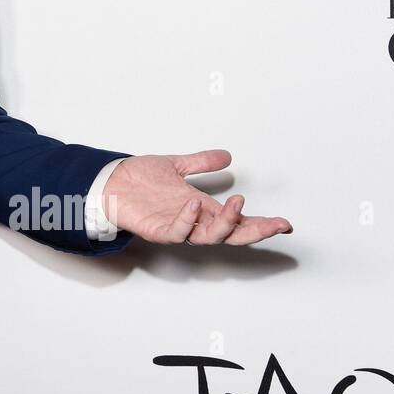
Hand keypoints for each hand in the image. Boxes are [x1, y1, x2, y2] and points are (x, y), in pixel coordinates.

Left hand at [102, 150, 292, 245]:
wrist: (108, 182)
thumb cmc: (139, 179)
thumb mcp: (175, 167)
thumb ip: (200, 164)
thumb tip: (227, 156)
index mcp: (202, 208)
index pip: (238, 221)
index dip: (261, 224)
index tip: (285, 224)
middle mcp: (193, 220)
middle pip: (231, 234)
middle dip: (255, 231)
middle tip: (275, 224)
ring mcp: (177, 226)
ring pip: (209, 237)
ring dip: (226, 224)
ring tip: (238, 204)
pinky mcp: (157, 230)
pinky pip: (177, 232)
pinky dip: (187, 222)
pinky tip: (194, 206)